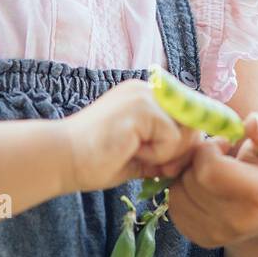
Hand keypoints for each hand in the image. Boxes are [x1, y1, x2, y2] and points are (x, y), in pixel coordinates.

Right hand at [58, 78, 223, 191]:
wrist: (62, 160)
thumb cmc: (95, 161)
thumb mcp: (141, 155)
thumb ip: (167, 151)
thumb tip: (195, 154)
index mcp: (146, 97)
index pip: (187, 114)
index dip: (187, 141)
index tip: (171, 164)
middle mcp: (148, 89)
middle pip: (193, 122)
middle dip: (182, 152)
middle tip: (158, 167)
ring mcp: (145, 95)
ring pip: (186, 131)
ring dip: (168, 154)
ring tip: (137, 155)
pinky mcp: (142, 107)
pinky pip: (172, 138)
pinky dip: (157, 155)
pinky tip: (131, 152)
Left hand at [164, 112, 257, 248]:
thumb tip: (251, 122)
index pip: (211, 170)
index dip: (210, 149)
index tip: (223, 144)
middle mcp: (237, 222)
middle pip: (192, 179)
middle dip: (198, 160)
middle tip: (216, 157)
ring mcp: (216, 234)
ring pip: (178, 192)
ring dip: (188, 175)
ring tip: (210, 172)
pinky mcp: (199, 239)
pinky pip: (174, 206)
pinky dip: (183, 191)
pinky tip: (203, 187)